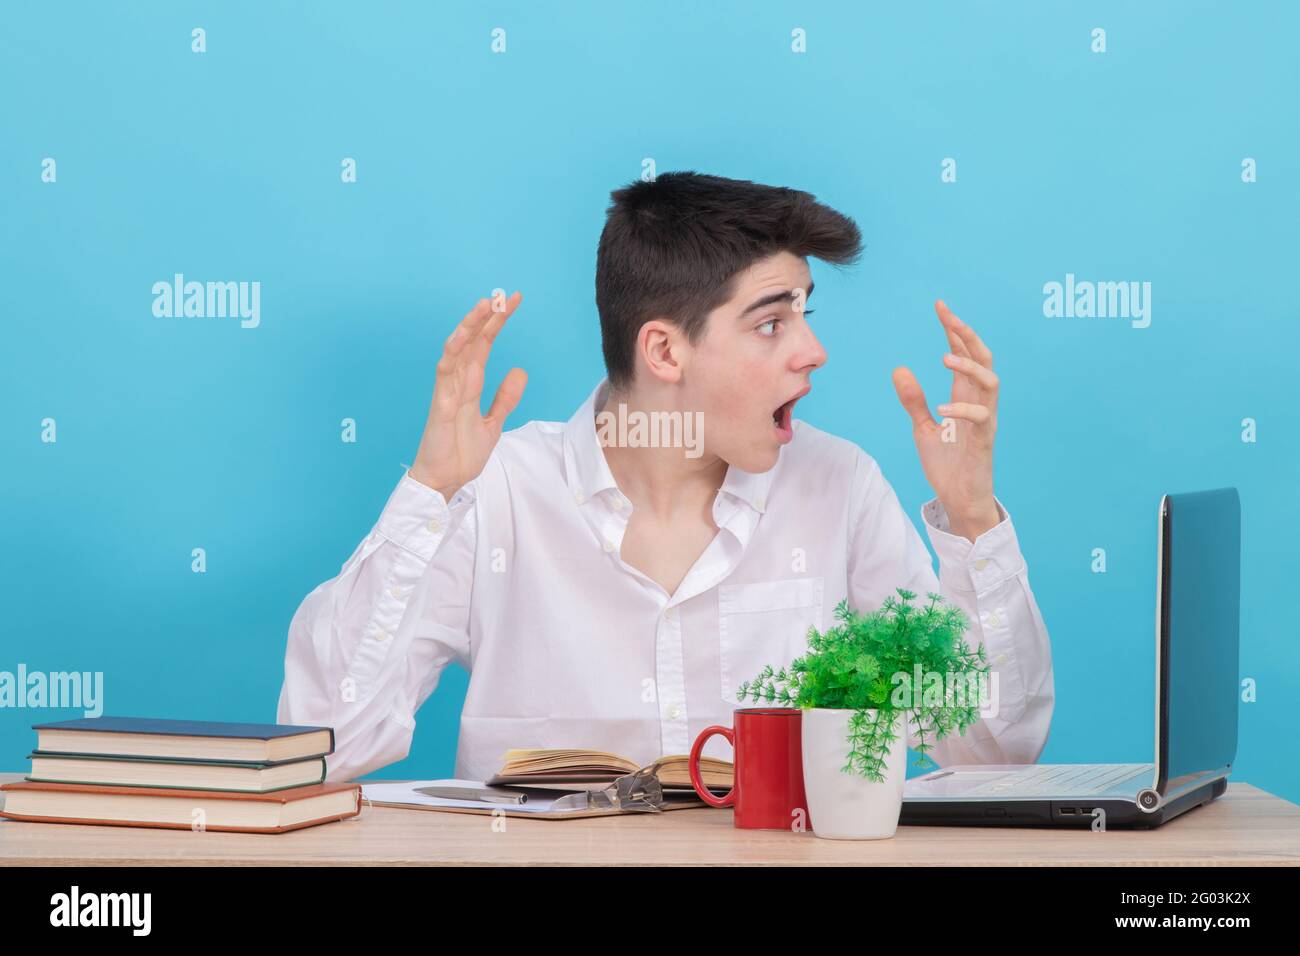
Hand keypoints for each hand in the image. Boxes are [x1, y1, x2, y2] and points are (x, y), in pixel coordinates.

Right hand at [409, 292, 527, 499]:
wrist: (445, 481)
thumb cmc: (461, 453)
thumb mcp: (493, 423)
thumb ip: (504, 398)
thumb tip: (519, 371)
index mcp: (471, 384)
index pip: (484, 346)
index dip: (497, 324)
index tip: (514, 303)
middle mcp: (458, 382)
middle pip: (472, 341)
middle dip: (487, 318)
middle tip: (504, 296)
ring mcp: (448, 391)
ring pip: (457, 350)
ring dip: (469, 327)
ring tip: (485, 305)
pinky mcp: (441, 404)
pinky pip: (444, 374)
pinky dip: (451, 354)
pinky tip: (460, 337)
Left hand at [891, 300, 999, 539]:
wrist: (959, 500)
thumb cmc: (947, 464)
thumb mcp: (922, 428)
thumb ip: (914, 400)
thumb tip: (899, 369)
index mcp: (964, 397)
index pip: (963, 355)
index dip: (953, 331)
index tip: (940, 307)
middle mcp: (978, 403)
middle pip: (982, 359)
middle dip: (966, 335)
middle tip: (948, 315)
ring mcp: (984, 421)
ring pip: (990, 382)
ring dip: (970, 366)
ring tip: (945, 357)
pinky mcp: (984, 441)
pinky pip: (982, 418)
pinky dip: (963, 409)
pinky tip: (942, 409)